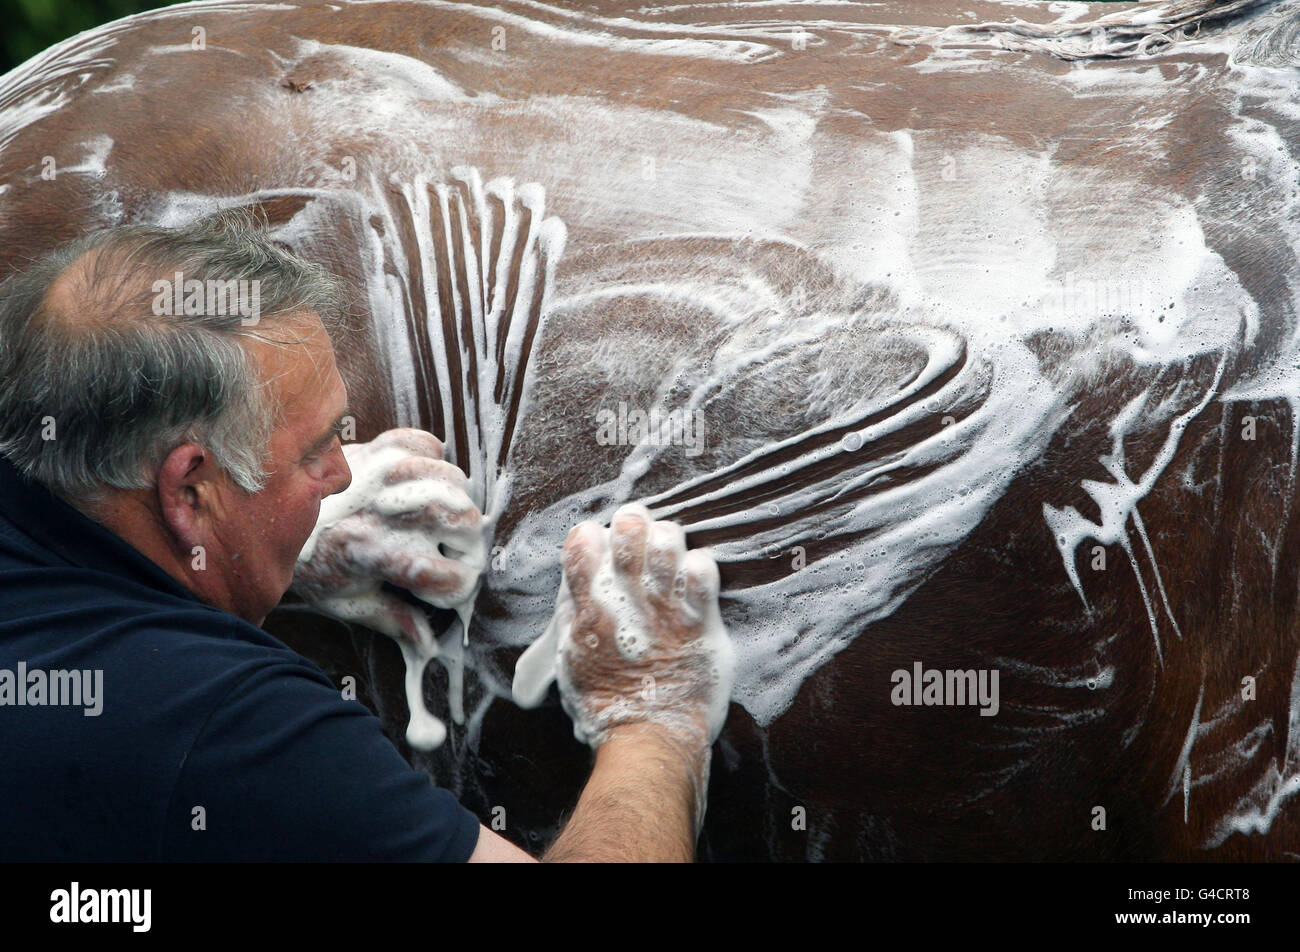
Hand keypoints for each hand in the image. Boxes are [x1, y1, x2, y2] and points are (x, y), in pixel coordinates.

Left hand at [292, 428, 486, 646]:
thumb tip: (428, 645)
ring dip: (459, 503)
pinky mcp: (377, 448)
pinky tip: (423, 482)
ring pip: (453, 480)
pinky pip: (427, 444)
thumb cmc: (313, 563)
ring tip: (444, 521)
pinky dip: (435, 460)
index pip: (444, 575)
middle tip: (456, 553)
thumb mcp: (347, 600)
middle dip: (469, 544)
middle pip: (461, 521)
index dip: (458, 588)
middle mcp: (381, 509)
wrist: (270, 511)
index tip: (448, 590)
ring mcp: (381, 473)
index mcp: (372, 552)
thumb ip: (392, 619)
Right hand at [546, 504, 733, 753]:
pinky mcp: (699, 623)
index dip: (592, 535)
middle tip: (639, 529)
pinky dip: (700, 567)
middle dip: (634, 521)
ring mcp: (665, 610)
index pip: (581, 545)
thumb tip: (572, 592)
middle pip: (629, 533)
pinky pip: (705, 574)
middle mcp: (626, 602)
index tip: (602, 542)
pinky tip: (696, 575)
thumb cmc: (607, 706)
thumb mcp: (570, 662)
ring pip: (668, 544)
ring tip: (668, 548)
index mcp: (589, 609)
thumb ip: (571, 622)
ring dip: (668, 539)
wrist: (648, 736)